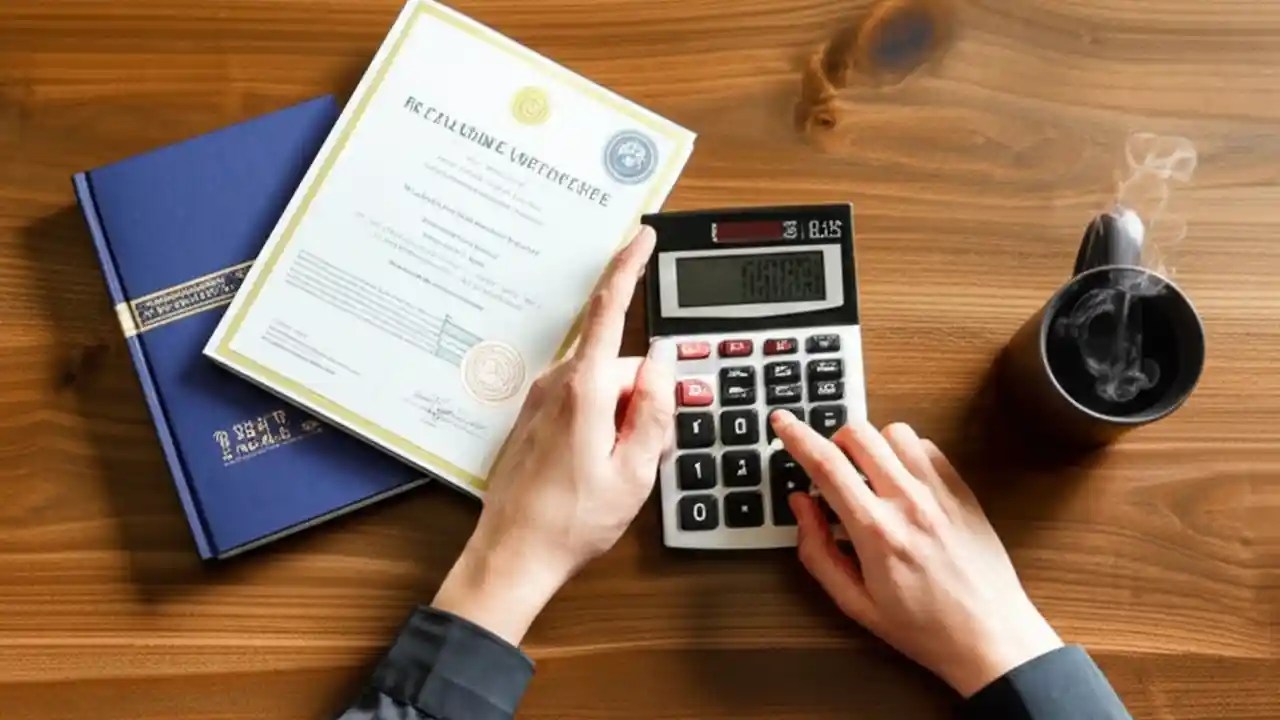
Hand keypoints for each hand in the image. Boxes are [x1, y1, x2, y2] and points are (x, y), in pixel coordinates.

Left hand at [433, 227, 674, 644]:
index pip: (610, 309)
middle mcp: (557, 384)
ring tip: (617, 471)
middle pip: (621, 364)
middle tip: (646, 452)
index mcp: (584, 389)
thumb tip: (662, 363)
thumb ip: (655, 409)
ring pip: (604, 386)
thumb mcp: (635, 470)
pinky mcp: (535, 416)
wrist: (513, 554)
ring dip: (623, 416)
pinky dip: (602, 424)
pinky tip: (596, 467)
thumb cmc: (571, 521)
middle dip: (644, 397)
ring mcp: (541, 399)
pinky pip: (582, 402)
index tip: (645, 236)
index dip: (629, 266)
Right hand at [771, 412, 1062, 696]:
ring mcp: (940, 493)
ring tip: (871, 476)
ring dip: (873, 445)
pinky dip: (907, 453)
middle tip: (833, 468)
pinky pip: (927, 447)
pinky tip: (903, 482)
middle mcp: (909, 503)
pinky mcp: (963, 491)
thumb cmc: (924, 628)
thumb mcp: (855, 603)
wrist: (991, 637)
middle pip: (858, 434)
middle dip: (834, 441)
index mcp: (876, 533)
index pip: (826, 466)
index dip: (797, 436)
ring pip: (894, 431)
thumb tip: (800, 504)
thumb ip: (817, 551)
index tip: (782, 421)